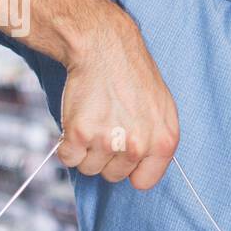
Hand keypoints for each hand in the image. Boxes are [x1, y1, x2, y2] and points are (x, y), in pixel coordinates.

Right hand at [55, 14, 179, 188]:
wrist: (105, 48)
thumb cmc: (133, 76)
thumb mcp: (162, 109)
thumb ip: (156, 142)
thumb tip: (144, 170)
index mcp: (164, 142)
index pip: (144, 182)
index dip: (131, 170)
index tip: (123, 156)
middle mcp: (138, 145)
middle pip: (113, 176)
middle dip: (106, 157)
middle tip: (106, 127)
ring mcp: (109, 141)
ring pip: (89, 168)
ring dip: (86, 150)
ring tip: (94, 120)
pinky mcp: (80, 133)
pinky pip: (67, 158)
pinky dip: (66, 145)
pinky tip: (77, 122)